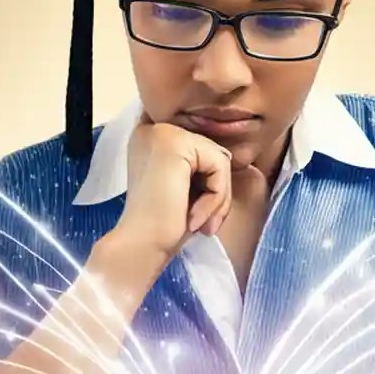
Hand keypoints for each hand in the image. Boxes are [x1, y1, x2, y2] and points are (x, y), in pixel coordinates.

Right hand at [112, 112, 238, 259]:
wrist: (142, 245)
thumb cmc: (163, 224)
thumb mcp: (186, 186)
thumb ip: (201, 165)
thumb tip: (232, 154)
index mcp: (152, 137)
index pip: (202, 149)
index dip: (208, 178)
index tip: (194, 210)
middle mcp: (154, 128)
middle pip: (213, 152)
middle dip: (216, 190)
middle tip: (203, 222)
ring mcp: (163, 132)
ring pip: (220, 158)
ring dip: (218, 196)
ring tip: (199, 222)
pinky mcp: (176, 143)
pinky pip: (220, 165)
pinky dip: (217, 196)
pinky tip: (194, 217)